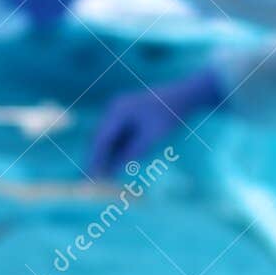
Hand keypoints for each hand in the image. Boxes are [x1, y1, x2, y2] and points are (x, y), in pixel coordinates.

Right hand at [89, 67, 225, 176]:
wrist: (184, 96)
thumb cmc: (169, 115)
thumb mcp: (152, 137)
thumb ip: (133, 152)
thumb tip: (116, 166)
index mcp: (118, 111)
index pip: (102, 139)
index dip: (95, 158)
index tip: (92, 175)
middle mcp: (115, 109)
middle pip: (100, 137)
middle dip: (96, 158)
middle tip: (92, 178)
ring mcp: (119, 111)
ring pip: (107, 137)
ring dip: (105, 155)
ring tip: (103, 175)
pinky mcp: (126, 115)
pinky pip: (116, 135)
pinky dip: (114, 149)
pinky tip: (115, 163)